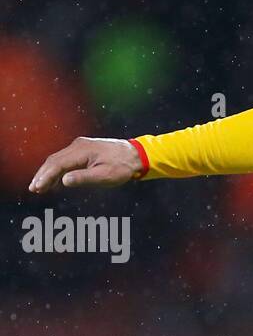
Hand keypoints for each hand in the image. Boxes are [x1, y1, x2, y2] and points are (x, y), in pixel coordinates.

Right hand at [29, 137, 143, 194]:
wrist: (135, 155)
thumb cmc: (122, 167)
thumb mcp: (105, 176)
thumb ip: (84, 178)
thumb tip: (63, 181)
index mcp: (82, 151)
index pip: (57, 164)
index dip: (45, 176)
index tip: (37, 188)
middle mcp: (77, 146)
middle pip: (54, 160)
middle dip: (42, 175)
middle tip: (33, 189)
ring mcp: (79, 146)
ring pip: (58, 159)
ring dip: (48, 173)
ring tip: (39, 187)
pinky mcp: (82, 149)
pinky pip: (65, 159)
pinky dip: (57, 170)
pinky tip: (54, 181)